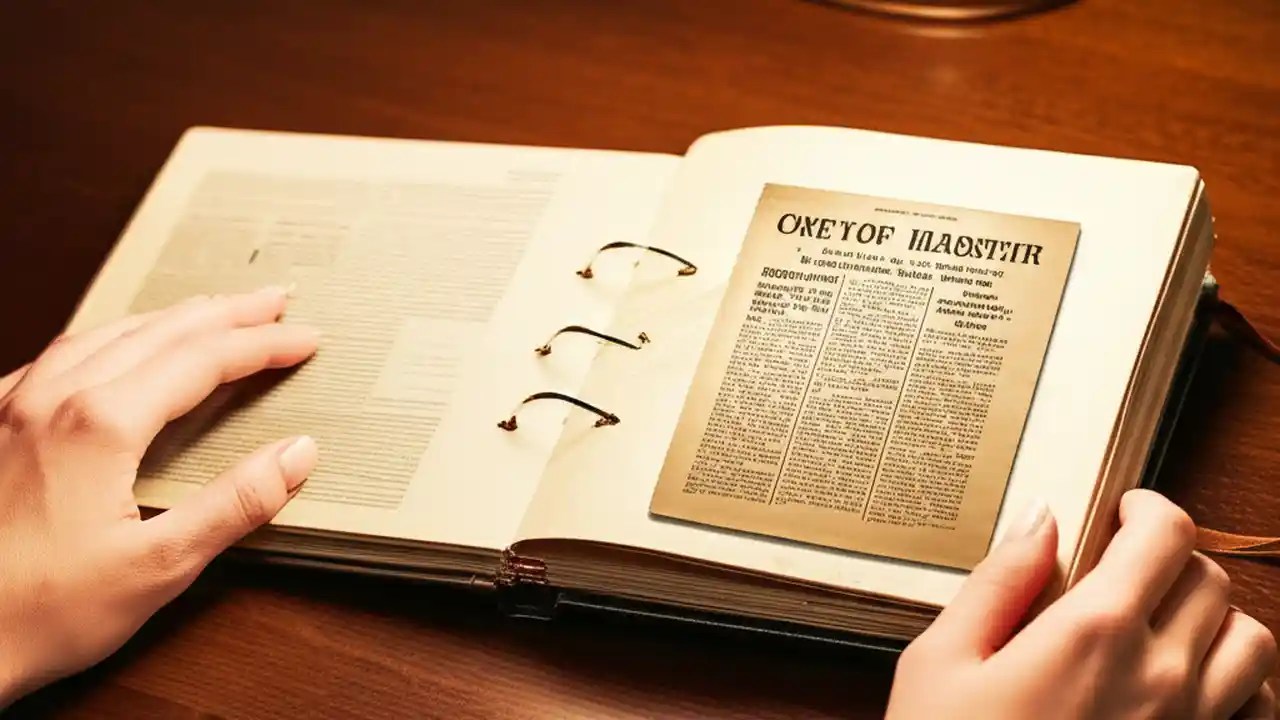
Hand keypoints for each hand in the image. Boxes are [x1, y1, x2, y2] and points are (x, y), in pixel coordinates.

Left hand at [0, 288, 318, 704]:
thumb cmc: (35, 614)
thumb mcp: (157, 567)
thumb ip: (234, 504)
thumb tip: (296, 453)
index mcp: (101, 424)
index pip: (204, 360)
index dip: (262, 345)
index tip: (306, 339)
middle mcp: (56, 400)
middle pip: (160, 331)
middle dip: (227, 313)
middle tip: (274, 302)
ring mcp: (16, 408)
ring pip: (106, 333)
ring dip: (169, 318)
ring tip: (210, 311)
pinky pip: (57, 357)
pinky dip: (107, 338)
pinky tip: (111, 348)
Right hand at [887, 489, 1276, 718]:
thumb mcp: (941, 660)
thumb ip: (998, 581)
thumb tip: (1041, 519)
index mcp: (1092, 632)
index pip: (1166, 535)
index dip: (1150, 506)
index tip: (1126, 510)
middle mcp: (1158, 674)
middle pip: (1210, 578)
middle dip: (1173, 556)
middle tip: (1131, 564)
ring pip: (1253, 640)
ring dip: (1217, 615)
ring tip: (1168, 618)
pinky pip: (1262, 709)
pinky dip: (1246, 683)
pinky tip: (1198, 682)